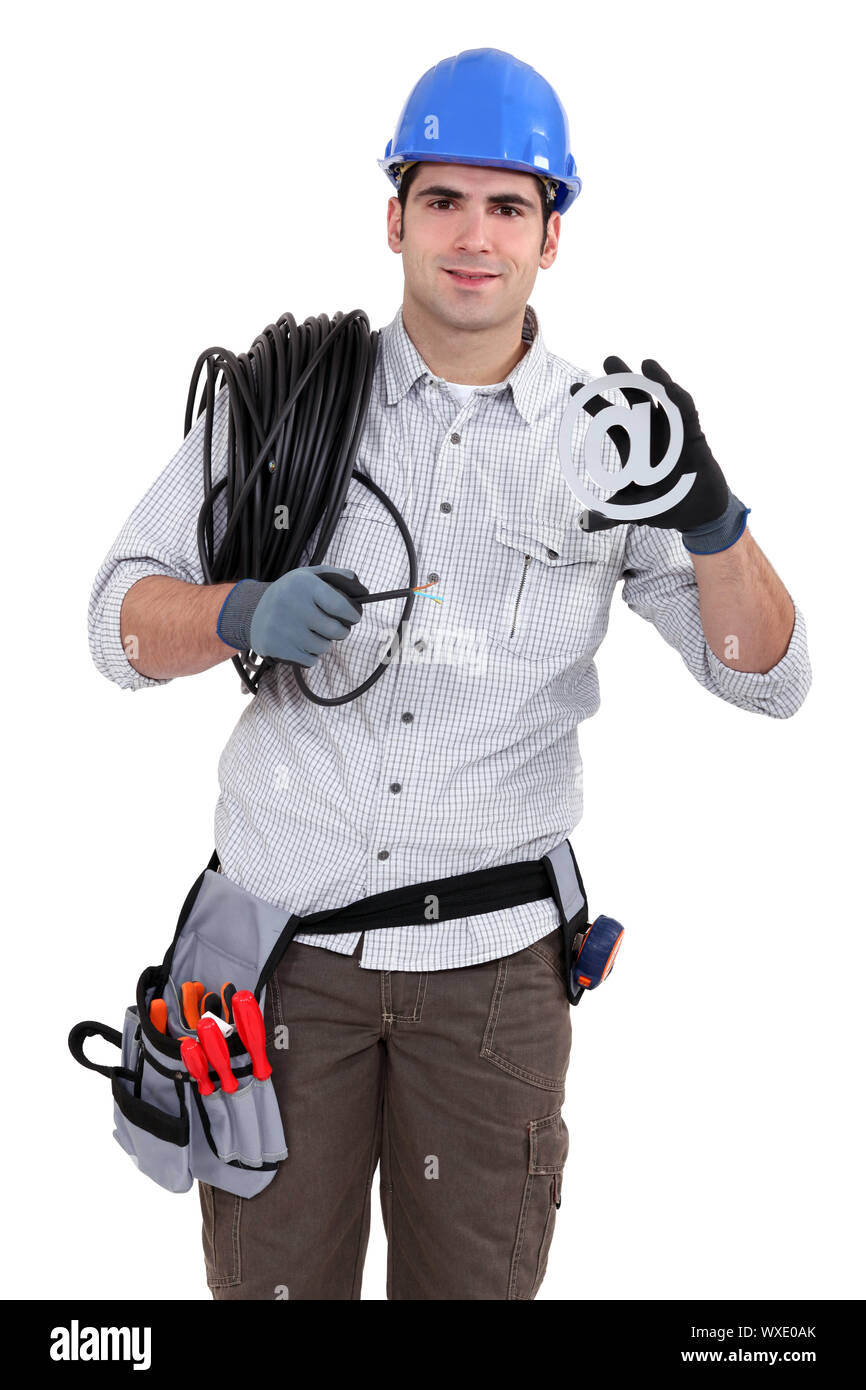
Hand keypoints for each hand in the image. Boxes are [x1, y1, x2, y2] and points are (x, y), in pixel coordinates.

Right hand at [217, 566, 368, 663]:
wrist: (250, 613)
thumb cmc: (288, 594)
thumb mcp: (307, 576)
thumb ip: (335, 576)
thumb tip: (361, 589)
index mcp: (303, 585)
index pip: (339, 606)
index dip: (351, 615)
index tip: (352, 618)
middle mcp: (293, 606)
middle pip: (335, 630)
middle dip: (340, 631)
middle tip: (333, 627)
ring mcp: (284, 628)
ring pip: (323, 647)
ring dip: (323, 643)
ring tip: (311, 633)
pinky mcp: (277, 648)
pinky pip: (310, 661)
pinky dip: (310, 655)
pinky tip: (299, 643)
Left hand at [576, 356, 730, 533]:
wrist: (699, 516)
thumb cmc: (666, 506)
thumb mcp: (632, 511)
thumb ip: (608, 516)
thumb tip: (583, 523)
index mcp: (633, 447)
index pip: (609, 421)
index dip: (593, 405)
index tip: (574, 389)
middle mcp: (651, 434)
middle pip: (635, 401)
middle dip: (621, 380)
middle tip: (608, 360)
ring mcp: (673, 433)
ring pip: (661, 400)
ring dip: (653, 381)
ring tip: (643, 363)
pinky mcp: (694, 437)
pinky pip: (686, 413)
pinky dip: (678, 399)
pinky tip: (668, 385)